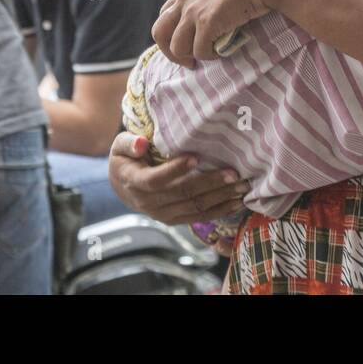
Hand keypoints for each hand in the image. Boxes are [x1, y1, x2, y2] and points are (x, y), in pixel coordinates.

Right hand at [107, 132, 248, 224]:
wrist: (122, 186)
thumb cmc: (126, 159)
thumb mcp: (120, 146)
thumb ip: (129, 143)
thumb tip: (141, 143)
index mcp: (134, 182)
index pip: (156, 180)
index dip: (176, 170)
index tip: (196, 157)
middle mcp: (149, 203)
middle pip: (183, 194)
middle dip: (210, 184)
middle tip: (234, 174)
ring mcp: (163, 215)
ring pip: (195, 207)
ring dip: (220, 198)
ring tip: (242, 187)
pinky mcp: (174, 220)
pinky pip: (199, 217)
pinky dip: (219, 210)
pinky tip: (236, 203)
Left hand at [152, 0, 282, 64]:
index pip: (164, 16)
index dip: (170, 34)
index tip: (184, 45)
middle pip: (159, 33)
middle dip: (170, 52)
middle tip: (188, 61)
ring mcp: (194, 11)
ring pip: (177, 47)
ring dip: (191, 56)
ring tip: (207, 56)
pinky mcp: (207, 22)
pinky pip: (200, 51)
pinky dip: (210, 56)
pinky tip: (222, 50)